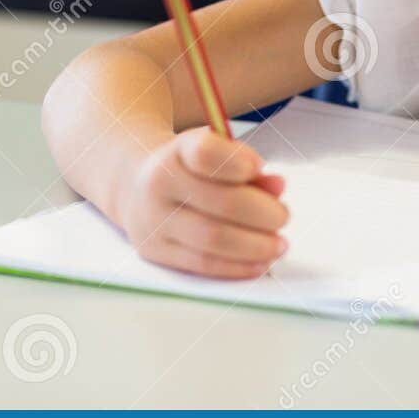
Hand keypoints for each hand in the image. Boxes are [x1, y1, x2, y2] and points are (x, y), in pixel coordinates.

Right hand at [117, 127, 289, 279]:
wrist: (135, 185)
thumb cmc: (189, 168)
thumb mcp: (215, 152)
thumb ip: (247, 165)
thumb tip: (278, 186)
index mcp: (177, 151)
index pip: (206, 153)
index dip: (239, 162)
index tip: (260, 166)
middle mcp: (159, 184)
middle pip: (221, 202)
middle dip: (263, 214)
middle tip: (283, 217)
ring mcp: (154, 220)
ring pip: (213, 239)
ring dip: (256, 246)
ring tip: (279, 244)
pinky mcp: (156, 250)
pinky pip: (202, 264)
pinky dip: (238, 266)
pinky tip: (261, 262)